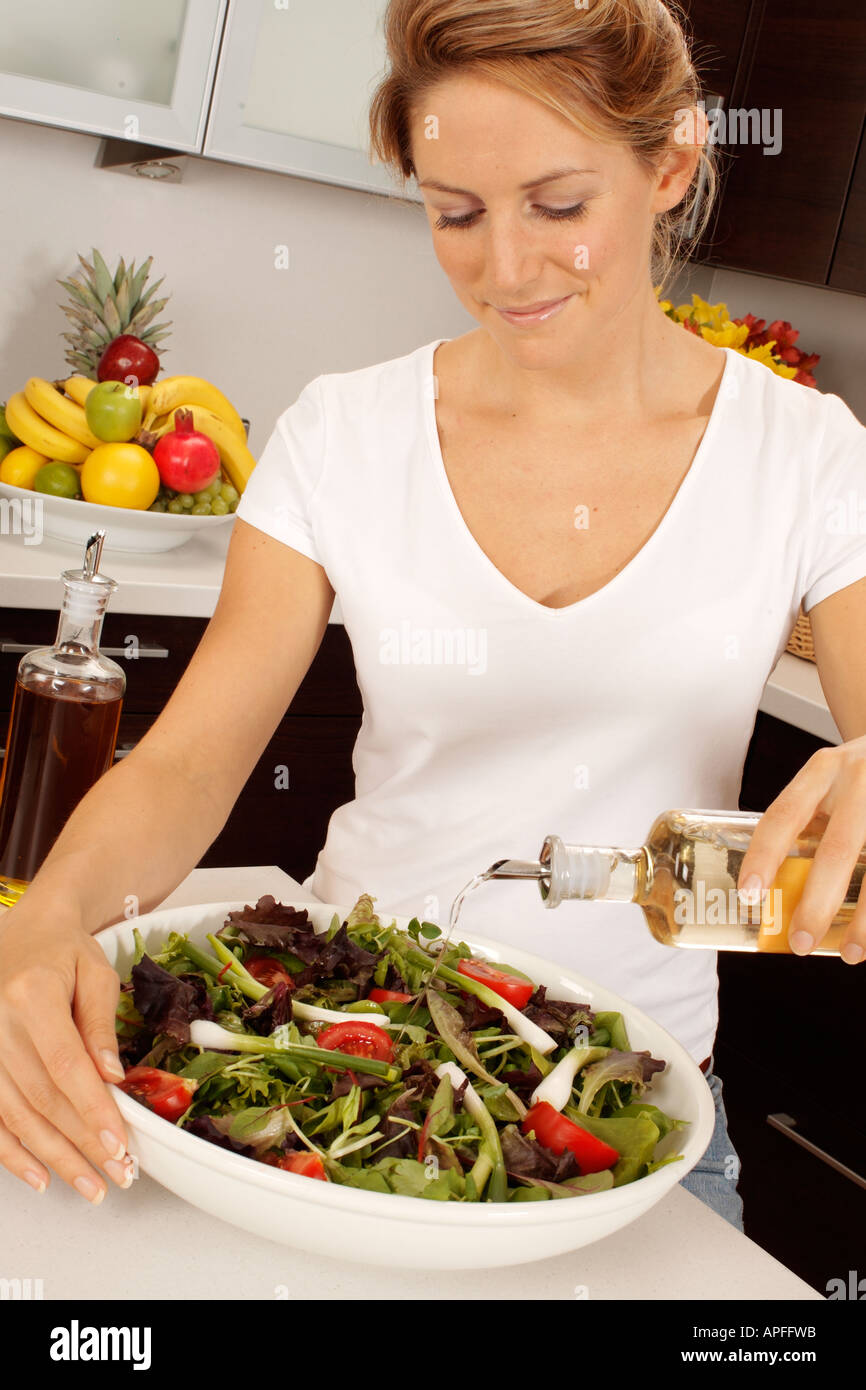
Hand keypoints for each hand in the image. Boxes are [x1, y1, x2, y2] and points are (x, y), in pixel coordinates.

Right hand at [0, 905, 133, 1199]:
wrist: (23, 931)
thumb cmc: (64, 950)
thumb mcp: (95, 972)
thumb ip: (101, 1025)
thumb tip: (112, 1077)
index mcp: (30, 994)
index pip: (64, 1064)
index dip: (91, 1108)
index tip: (119, 1143)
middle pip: (41, 1097)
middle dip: (81, 1142)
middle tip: (117, 1174)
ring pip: (15, 1115)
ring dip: (53, 1157)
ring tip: (88, 1186)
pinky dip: (12, 1152)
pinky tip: (39, 1177)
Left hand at [736, 738, 865, 962]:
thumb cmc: (860, 776)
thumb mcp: (830, 779)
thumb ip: (809, 818)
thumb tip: (774, 890)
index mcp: (824, 771)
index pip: (783, 816)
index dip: (763, 857)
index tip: (750, 895)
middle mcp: (859, 781)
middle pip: (836, 850)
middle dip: (817, 903)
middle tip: (800, 942)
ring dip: (865, 920)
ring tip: (850, 954)